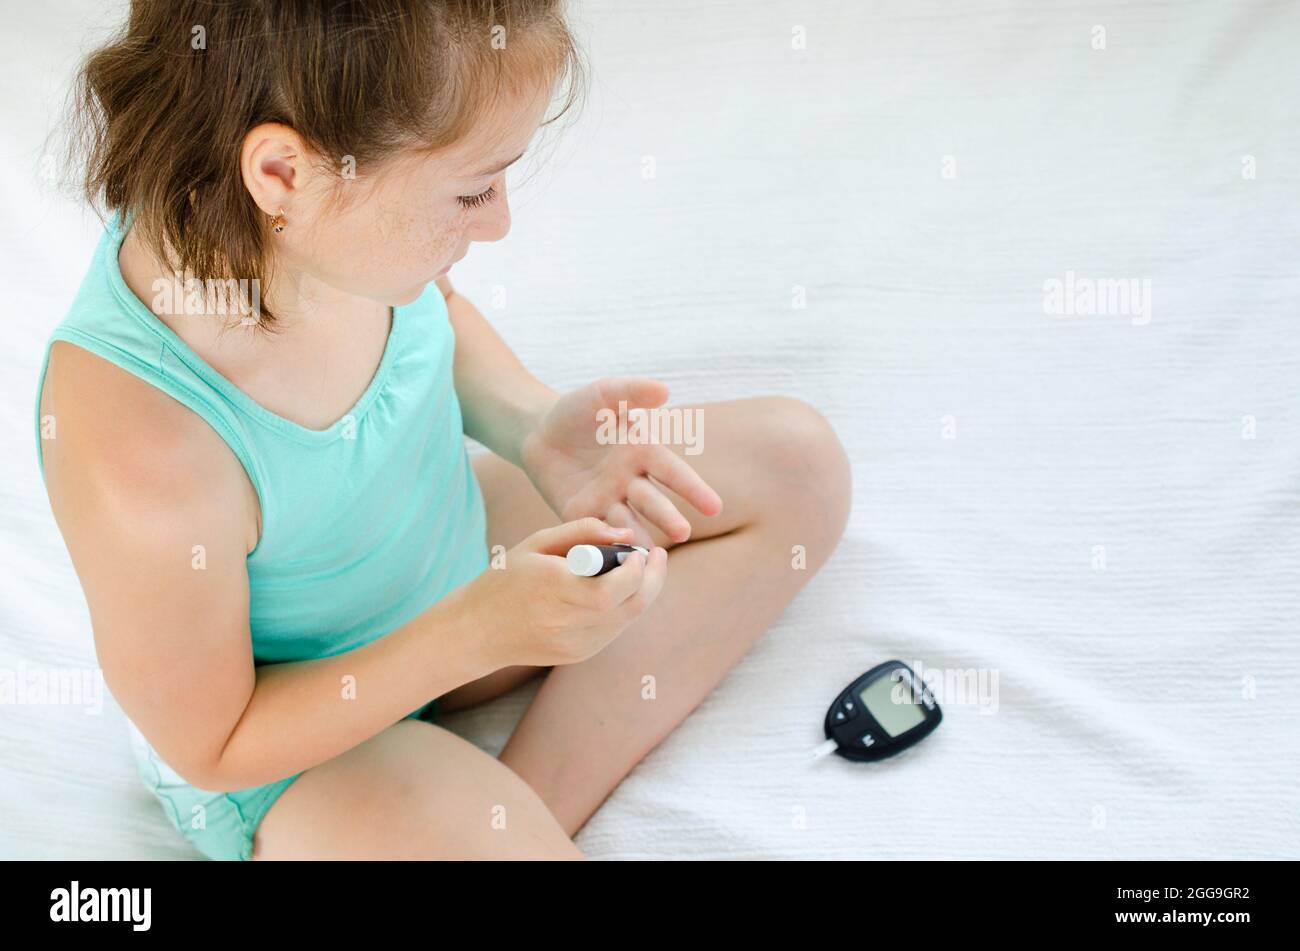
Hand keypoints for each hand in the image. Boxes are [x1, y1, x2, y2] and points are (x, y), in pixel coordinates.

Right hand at [460, 517, 667, 666]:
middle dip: (653, 578)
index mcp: (555, 590)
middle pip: (632, 605)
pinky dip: (624, 607)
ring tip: (639, 569)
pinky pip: (615, 629)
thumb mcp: (536, 543)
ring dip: (642, 592)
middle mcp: (569, 622)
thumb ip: (582, 531)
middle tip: (658, 556)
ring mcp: (577, 644)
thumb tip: (626, 532)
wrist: (477, 632)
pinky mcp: (580, 655)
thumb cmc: (505, 579)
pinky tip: (617, 590)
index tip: (641, 549)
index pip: (613, 589)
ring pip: (628, 619)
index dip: (636, 569)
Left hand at [519, 378, 722, 549]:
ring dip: (639, 537)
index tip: (713, 508)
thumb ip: (631, 391)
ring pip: (628, 522)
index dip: (693, 489)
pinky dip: (605, 544)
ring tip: (647, 553)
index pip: (674, 473)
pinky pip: (595, 532)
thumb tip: (664, 390)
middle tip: (682, 533)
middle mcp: (632, 481)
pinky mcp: (582, 516)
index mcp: (644, 453)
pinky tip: (612, 559)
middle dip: (667, 517)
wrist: (538, 431)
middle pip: (653, 502)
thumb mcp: (603, 394)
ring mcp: (608, 501)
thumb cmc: (577, 410)